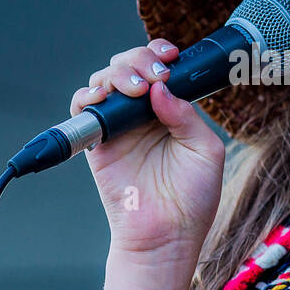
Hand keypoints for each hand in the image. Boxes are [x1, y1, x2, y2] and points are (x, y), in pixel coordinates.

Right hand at [70, 38, 225, 269]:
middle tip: (154, 75)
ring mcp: (119, 127)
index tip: (170, 55)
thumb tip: (161, 88)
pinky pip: (84, 108)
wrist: (167, 235)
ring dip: (118, 74)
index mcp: (171, 111)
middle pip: (129, 66)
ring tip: (135, 91)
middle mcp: (143, 115)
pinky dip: (88, 96)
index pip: (159, 69)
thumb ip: (186, 115)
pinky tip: (105, 98)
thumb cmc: (192, 199)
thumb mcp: (205, 151)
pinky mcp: (97, 143)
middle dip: (139, 59)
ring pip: (106, 80)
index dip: (160, 54)